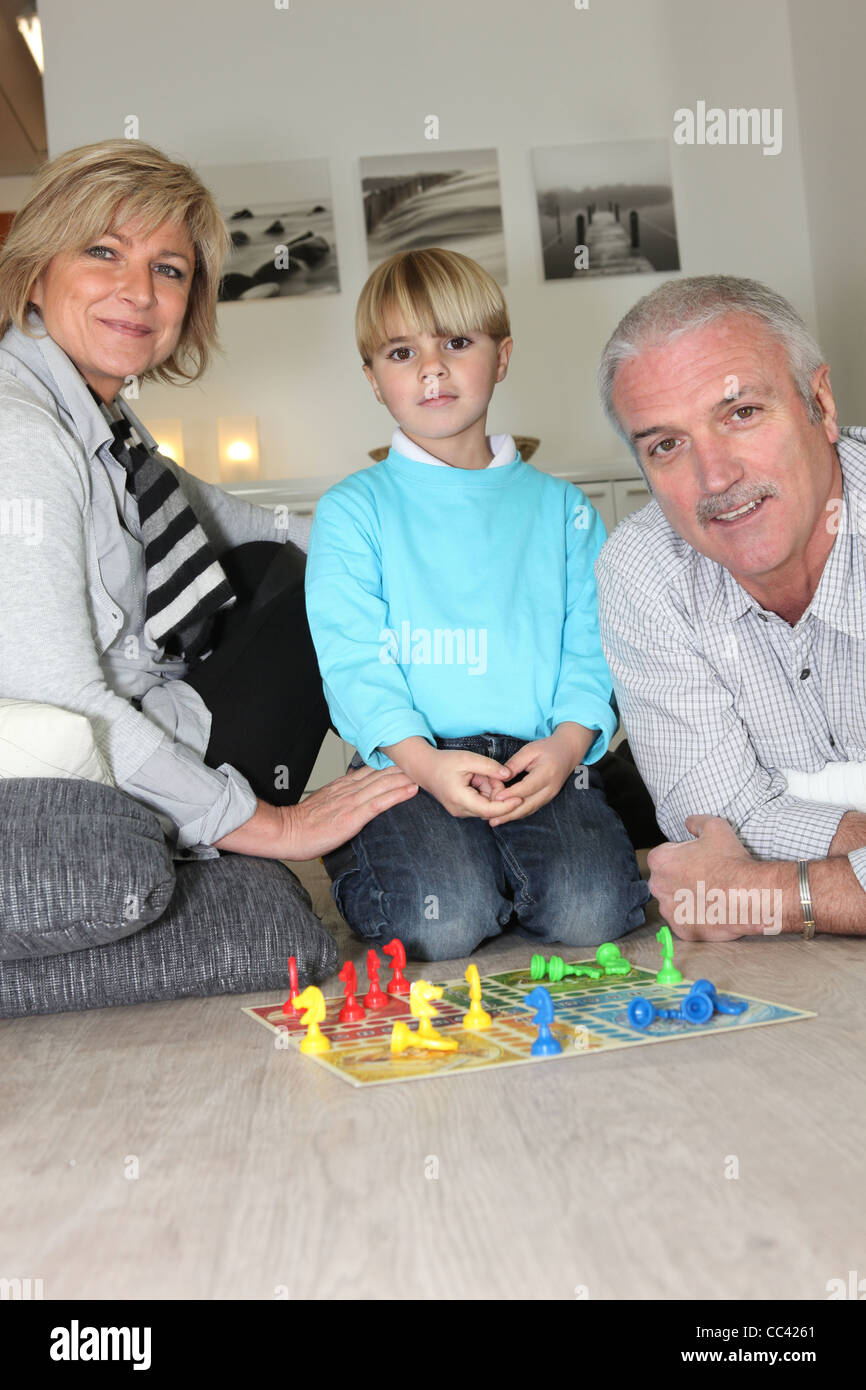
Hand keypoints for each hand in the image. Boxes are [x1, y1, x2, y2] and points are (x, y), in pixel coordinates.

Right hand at [216, 765, 418, 860]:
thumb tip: (356, 785)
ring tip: (425, 771)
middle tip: (426, 758)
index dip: (392, 763)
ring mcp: (351, 802)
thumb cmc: (304, 822)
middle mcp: (349, 789)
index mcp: (343, 786)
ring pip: (383, 784)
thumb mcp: (325, 801)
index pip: (372, 770)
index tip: (410, 757)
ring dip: (405, 777)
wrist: (287, 832)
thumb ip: (342, 793)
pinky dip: (396, 795)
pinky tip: (410, 790)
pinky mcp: (352, 817)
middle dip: (404, 766)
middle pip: (382, 773)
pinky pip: (378, 803)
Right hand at [417, 748, 523, 818]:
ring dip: (490, 791)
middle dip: (497, 791)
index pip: (489, 810)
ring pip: (486, 806)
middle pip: (490, 808)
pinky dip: (484, 792)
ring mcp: (460, 811)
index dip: (507, 806)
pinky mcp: (462, 809)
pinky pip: (480, 804)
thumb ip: (489, 767)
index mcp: (460, 798)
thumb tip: (508, 775)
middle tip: (492, 773)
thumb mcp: (468, 759)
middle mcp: (460, 810)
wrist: (424, 768)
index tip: (520, 797)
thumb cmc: (444, 762)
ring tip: (482, 774)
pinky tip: (479, 779)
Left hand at [485, 728, 582, 826]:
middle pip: (528, 804)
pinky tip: (505, 817)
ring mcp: (550, 796)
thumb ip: (514, 764)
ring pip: (529, 810)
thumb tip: (500, 778)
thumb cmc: (547, 749)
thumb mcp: (529, 750)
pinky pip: (531, 809)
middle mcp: (550, 788)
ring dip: (511, 817)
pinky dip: (518, 814)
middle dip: (508, 813)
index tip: (496, 798)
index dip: (511, 793)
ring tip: (494, 821)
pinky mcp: (547, 799)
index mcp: (547, 773)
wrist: (568, 752)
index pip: (527, 787)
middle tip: (490, 818)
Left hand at [646, 814, 757, 940]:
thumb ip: (697, 822)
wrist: (749, 894)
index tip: (700, 859)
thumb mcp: (716, 827)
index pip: (665, 855)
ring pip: (674, 902)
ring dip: (686, 898)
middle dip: (681, 878)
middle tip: (706, 876)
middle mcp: (657, 886)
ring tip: (710, 894)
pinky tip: (711, 909)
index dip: (684, 855)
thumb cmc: (730, 861)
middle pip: (666, 879)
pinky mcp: (682, 929)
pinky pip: (685, 922)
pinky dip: (695, 917)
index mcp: (660, 861)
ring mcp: (669, 910)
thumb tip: (689, 822)